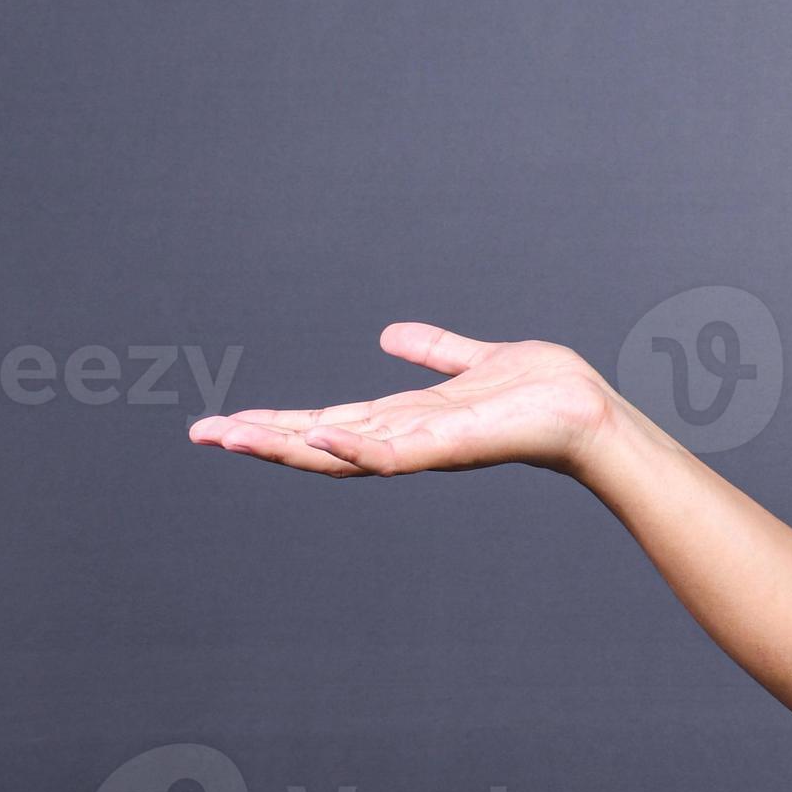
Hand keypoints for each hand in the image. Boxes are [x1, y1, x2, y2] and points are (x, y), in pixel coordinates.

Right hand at [186, 324, 614, 478]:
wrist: (590, 411)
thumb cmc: (543, 391)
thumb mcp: (474, 360)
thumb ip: (435, 351)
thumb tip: (390, 335)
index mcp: (407, 417)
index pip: (328, 421)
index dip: (277, 423)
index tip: (224, 421)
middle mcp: (407, 437)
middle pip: (319, 443)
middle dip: (261, 439)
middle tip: (201, 435)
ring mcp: (424, 447)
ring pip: (341, 453)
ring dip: (286, 445)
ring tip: (232, 435)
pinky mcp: (450, 449)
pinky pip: (392, 455)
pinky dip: (354, 447)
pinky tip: (318, 436)